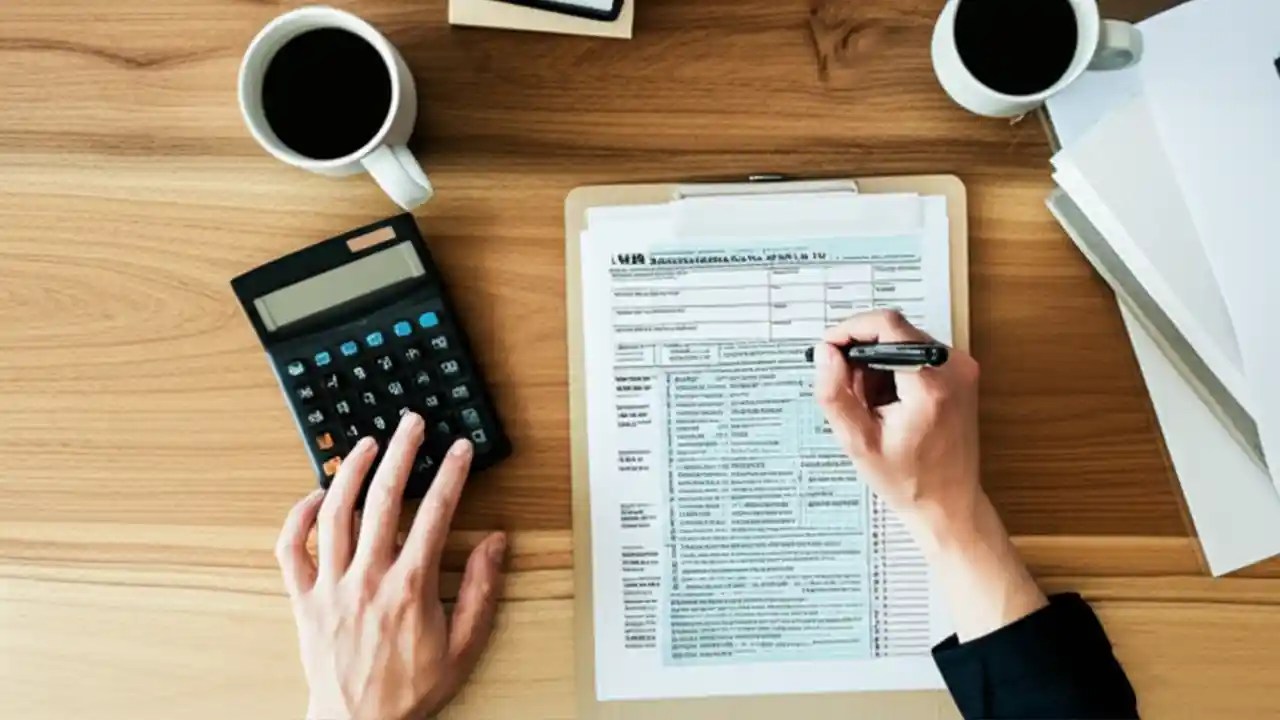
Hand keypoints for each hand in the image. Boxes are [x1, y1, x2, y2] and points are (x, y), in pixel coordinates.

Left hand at [274, 412, 506, 719]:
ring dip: (350, 472)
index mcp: (409, 589)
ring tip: (367, 445)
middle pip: (383, 500)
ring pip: (334, 514)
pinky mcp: (303, 599)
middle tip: (411, 424)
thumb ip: (481, 591)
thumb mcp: (463, 647)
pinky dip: (298, 517)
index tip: (459, 450)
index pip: (435, 515)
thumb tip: (495, 545)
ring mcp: (330, 587)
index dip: (451, 475)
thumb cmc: (409, 691)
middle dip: (401, 454)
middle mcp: (367, 580)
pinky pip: (291, 549)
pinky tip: (315, 495)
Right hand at [813, 310, 983, 545]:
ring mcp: (962, 369)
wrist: (948, 502)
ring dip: (878, 364)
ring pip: (904, 341)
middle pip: (894, 332)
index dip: (851, 329)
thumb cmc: (908, 480)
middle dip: (863, 355)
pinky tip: (890, 403)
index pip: (887, 326)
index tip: (829, 348)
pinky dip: (896, 369)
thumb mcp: (858, 442)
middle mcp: (954, 369)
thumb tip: (825, 353)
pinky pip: (918, 353)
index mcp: (930, 386)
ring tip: (872, 405)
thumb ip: (835, 393)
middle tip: (851, 391)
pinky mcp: (962, 373)